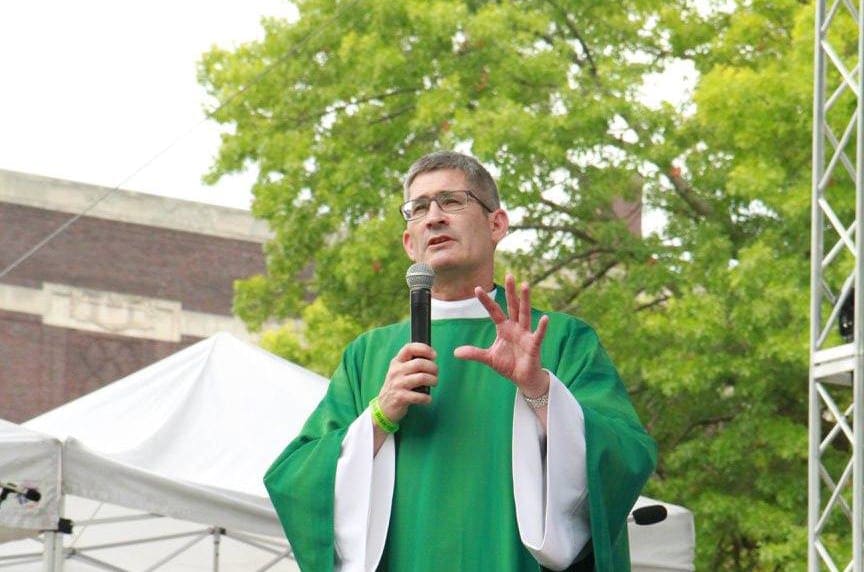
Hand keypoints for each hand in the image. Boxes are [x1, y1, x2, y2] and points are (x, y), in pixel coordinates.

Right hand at [377, 343, 437, 422]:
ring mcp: (398, 384)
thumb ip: (411, 363)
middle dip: (433, 367)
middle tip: (436, 373)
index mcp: (397, 362)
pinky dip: (427, 398)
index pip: (409, 348)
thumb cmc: (397, 386)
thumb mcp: (399, 371)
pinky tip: (428, 398)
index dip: (424, 349)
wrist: (384, 406)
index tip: (434, 355)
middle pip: (419, 363)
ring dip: (433, 380)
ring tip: (434, 383)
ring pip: (422, 377)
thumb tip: (431, 358)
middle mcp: (396, 371)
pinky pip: (419, 396)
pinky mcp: (400, 398)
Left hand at [453, 274, 549, 396]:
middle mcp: (515, 327)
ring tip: (525, 285)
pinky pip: (538, 335)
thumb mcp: (489, 358)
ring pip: (525, 314)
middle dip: (511, 291)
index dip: (486, 301)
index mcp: (504, 328)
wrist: (523, 379)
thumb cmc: (509, 365)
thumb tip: (455, 352)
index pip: (494, 311)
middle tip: (509, 274)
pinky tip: (545, 318)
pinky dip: (542, 327)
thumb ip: (474, 353)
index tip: (476, 288)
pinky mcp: (534, 345)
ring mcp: (526, 334)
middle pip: (512, 306)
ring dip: (525, 300)